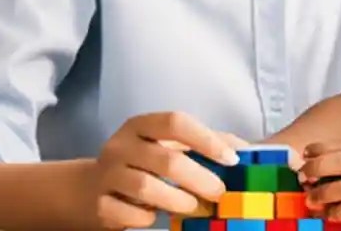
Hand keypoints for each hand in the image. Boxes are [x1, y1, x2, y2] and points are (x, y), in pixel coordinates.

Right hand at [93, 111, 239, 229]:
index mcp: (141, 125)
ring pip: (147, 187)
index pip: (176, 122)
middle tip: (219, 193)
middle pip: (166, 159)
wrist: (91, 189)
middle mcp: (121, 145)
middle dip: (200, 178)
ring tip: (192, 207)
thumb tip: (249, 151)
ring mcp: (107, 174)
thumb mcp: (169, 147)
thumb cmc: (144, 164)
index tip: (232, 160)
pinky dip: (147, 218)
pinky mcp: (100, 203)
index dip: (207, 140)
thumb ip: (206, 144)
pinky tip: (154, 216)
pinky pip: (130, 214)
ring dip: (178, 201)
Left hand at [298, 139, 340, 224]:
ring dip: (321, 194)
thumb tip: (314, 164)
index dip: (318, 149)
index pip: (339, 145)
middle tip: (302, 178)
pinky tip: (328, 213)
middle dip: (315, 169)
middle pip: (339, 163)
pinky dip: (336, 212)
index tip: (304, 156)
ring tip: (310, 200)